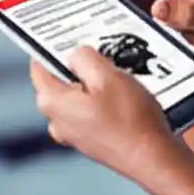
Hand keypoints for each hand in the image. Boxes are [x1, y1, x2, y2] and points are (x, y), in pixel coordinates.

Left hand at [30, 47, 180, 180]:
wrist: (154, 158)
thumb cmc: (131, 121)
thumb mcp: (107, 75)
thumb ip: (84, 58)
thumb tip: (76, 53)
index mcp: (53, 102)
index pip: (39, 66)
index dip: (53, 47)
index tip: (70, 36)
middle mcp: (58, 120)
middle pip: (60, 79)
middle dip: (79, 65)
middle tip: (103, 54)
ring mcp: (75, 133)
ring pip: (78, 95)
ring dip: (95, 82)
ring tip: (119, 75)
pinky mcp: (92, 140)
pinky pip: (91, 110)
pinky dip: (103, 99)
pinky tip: (125, 95)